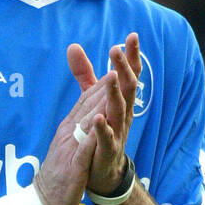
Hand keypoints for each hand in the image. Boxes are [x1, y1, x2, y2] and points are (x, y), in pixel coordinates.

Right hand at [33, 70, 117, 204]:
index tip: (116, 61)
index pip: (87, 100)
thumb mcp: (68, 145)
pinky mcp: (74, 167)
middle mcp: (68, 134)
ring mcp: (70, 149)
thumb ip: (77, 125)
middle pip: (88, 104)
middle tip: (119, 59)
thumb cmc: (59, 174)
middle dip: (104, 82)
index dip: (102, 81)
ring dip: (100, 100)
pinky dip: (93, 134)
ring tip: (113, 80)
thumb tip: (88, 110)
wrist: (44, 202)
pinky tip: (103, 122)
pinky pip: (84, 148)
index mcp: (69, 128)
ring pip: (87, 120)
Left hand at [66, 33, 140, 194]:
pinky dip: (103, 128)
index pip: (129, 73)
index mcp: (122, 99)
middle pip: (128, 87)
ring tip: (110, 76)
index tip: (132, 35)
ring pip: (120, 110)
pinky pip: (107, 138)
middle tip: (116, 50)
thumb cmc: (101, 129)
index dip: (131, 56)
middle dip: (123, 68)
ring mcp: (118, 131)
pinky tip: (98, 118)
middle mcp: (123, 113)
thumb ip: (85, 73)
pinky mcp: (108, 150)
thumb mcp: (92, 98)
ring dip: (115, 93)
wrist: (102, 169)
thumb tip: (73, 46)